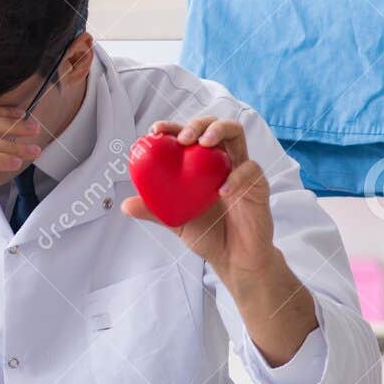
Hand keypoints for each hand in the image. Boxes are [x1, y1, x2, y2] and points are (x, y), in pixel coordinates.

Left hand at [121, 116, 273, 283]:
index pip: (188, 135)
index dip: (173, 127)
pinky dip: (235, 177)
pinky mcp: (258, 185)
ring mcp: (241, 169)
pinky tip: (221, 191)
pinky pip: (250, 171)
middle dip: (198, 123)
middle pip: (214, 124)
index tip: (155, 130)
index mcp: (201, 164)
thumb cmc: (207, 234)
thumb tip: (125, 204)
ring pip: (236, 134)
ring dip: (219, 131)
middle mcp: (221, 160)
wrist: (234, 259)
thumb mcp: (175, 221)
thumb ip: (154, 211)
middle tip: (184, 138)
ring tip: (204, 143)